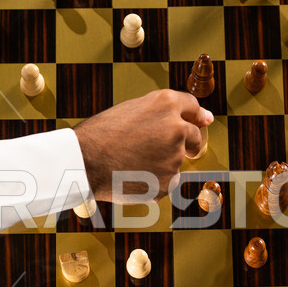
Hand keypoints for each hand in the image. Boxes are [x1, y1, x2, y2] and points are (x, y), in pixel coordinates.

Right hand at [73, 89, 212, 201]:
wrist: (84, 161)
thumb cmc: (102, 134)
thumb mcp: (133, 109)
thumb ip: (162, 112)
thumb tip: (194, 120)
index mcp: (166, 104)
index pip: (193, 107)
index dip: (198, 115)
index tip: (203, 120)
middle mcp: (176, 129)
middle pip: (194, 137)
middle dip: (189, 143)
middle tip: (166, 148)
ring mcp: (174, 158)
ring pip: (176, 162)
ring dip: (161, 163)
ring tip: (132, 161)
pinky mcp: (166, 182)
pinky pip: (164, 181)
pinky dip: (152, 180)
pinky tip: (132, 175)